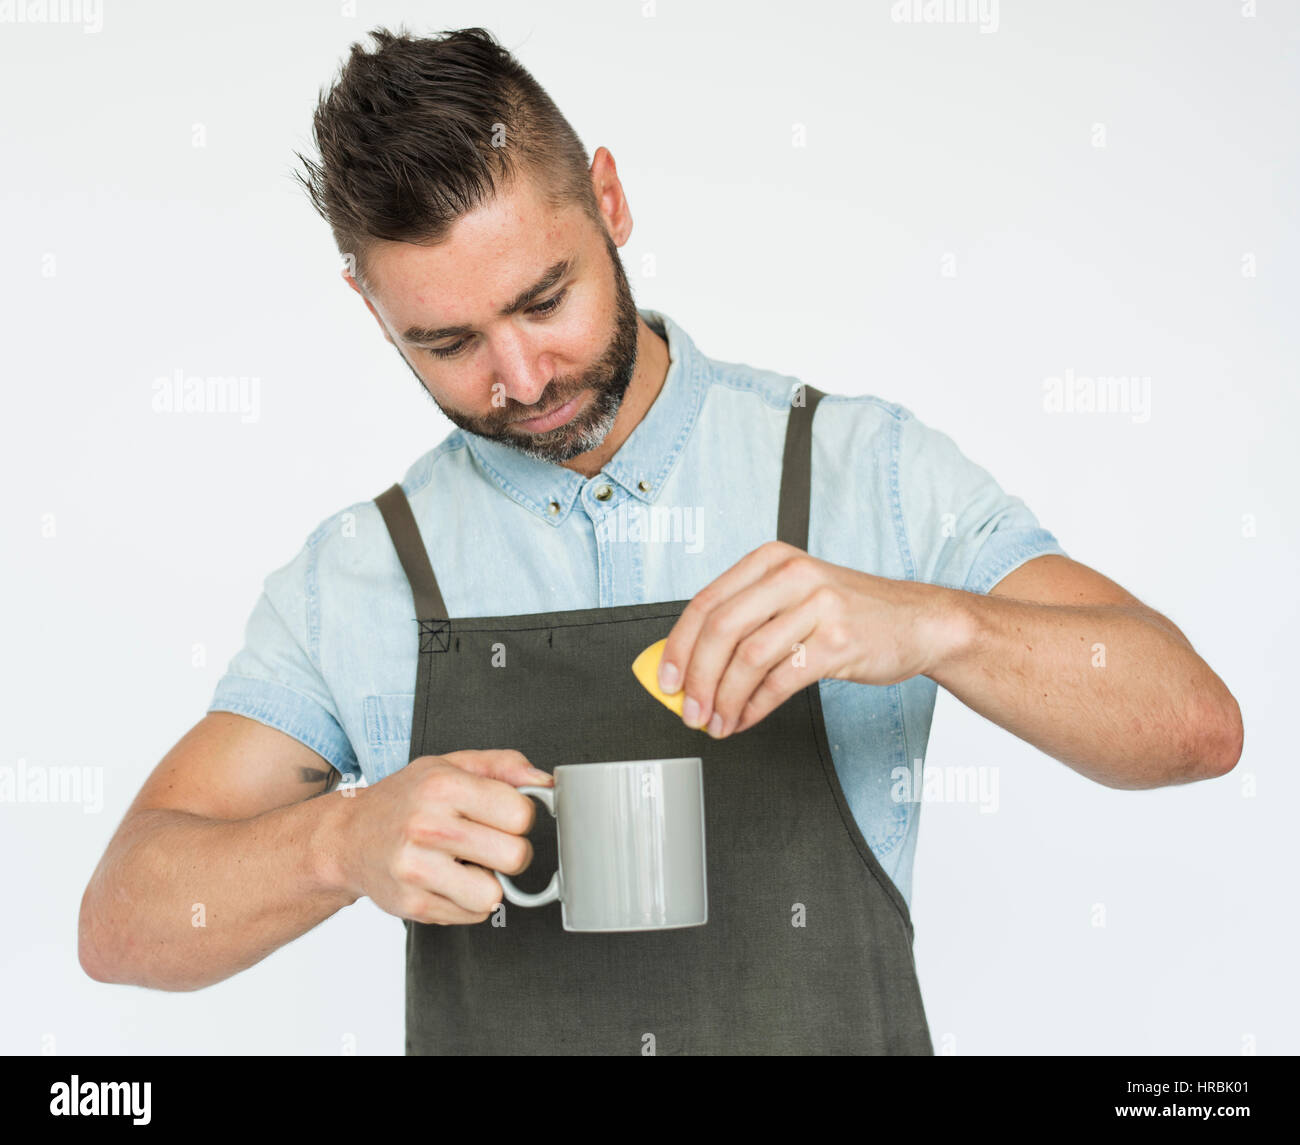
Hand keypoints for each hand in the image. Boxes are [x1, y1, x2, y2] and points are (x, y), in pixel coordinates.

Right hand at [337, 749, 552, 924]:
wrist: (348, 837)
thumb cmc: (405, 799)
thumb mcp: (451, 765)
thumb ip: (504, 766)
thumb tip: (546, 782)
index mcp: (442, 786)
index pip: (520, 814)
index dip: (519, 817)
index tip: (501, 816)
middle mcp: (426, 826)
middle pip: (515, 857)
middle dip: (510, 852)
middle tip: (487, 843)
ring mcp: (416, 869)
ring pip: (495, 893)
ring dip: (488, 882)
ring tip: (464, 863)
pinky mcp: (412, 904)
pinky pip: (473, 915)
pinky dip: (468, 900)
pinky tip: (446, 880)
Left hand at [657, 541, 964, 738]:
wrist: (920, 621)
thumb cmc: (850, 612)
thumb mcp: (795, 598)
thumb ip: (746, 621)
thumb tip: (689, 665)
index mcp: (771, 560)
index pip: (706, 602)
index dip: (677, 647)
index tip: (665, 680)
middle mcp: (792, 574)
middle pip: (720, 630)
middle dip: (696, 679)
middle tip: (688, 711)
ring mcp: (818, 605)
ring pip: (748, 658)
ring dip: (724, 699)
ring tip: (717, 722)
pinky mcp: (838, 640)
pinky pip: (781, 680)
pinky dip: (755, 706)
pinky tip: (746, 718)